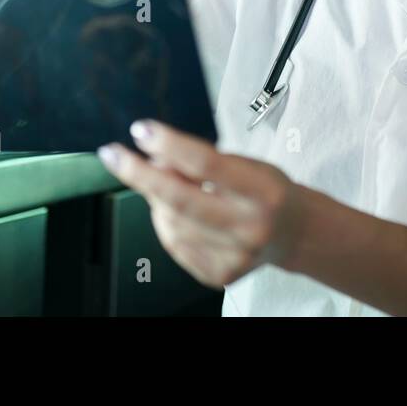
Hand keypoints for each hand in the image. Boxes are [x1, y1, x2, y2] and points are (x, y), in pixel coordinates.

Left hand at [98, 121, 308, 288]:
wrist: (293, 233)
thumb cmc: (267, 190)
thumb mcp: (247, 163)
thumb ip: (204, 161)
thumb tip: (154, 155)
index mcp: (263, 191)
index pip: (208, 164)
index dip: (170, 145)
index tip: (141, 131)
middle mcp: (250, 227)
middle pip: (181, 199)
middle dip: (140, 175)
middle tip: (113, 155)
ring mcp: (234, 256)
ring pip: (171, 224)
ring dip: (155, 198)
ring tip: (161, 183)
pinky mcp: (219, 275)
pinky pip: (175, 245)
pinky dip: (165, 222)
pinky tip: (173, 210)